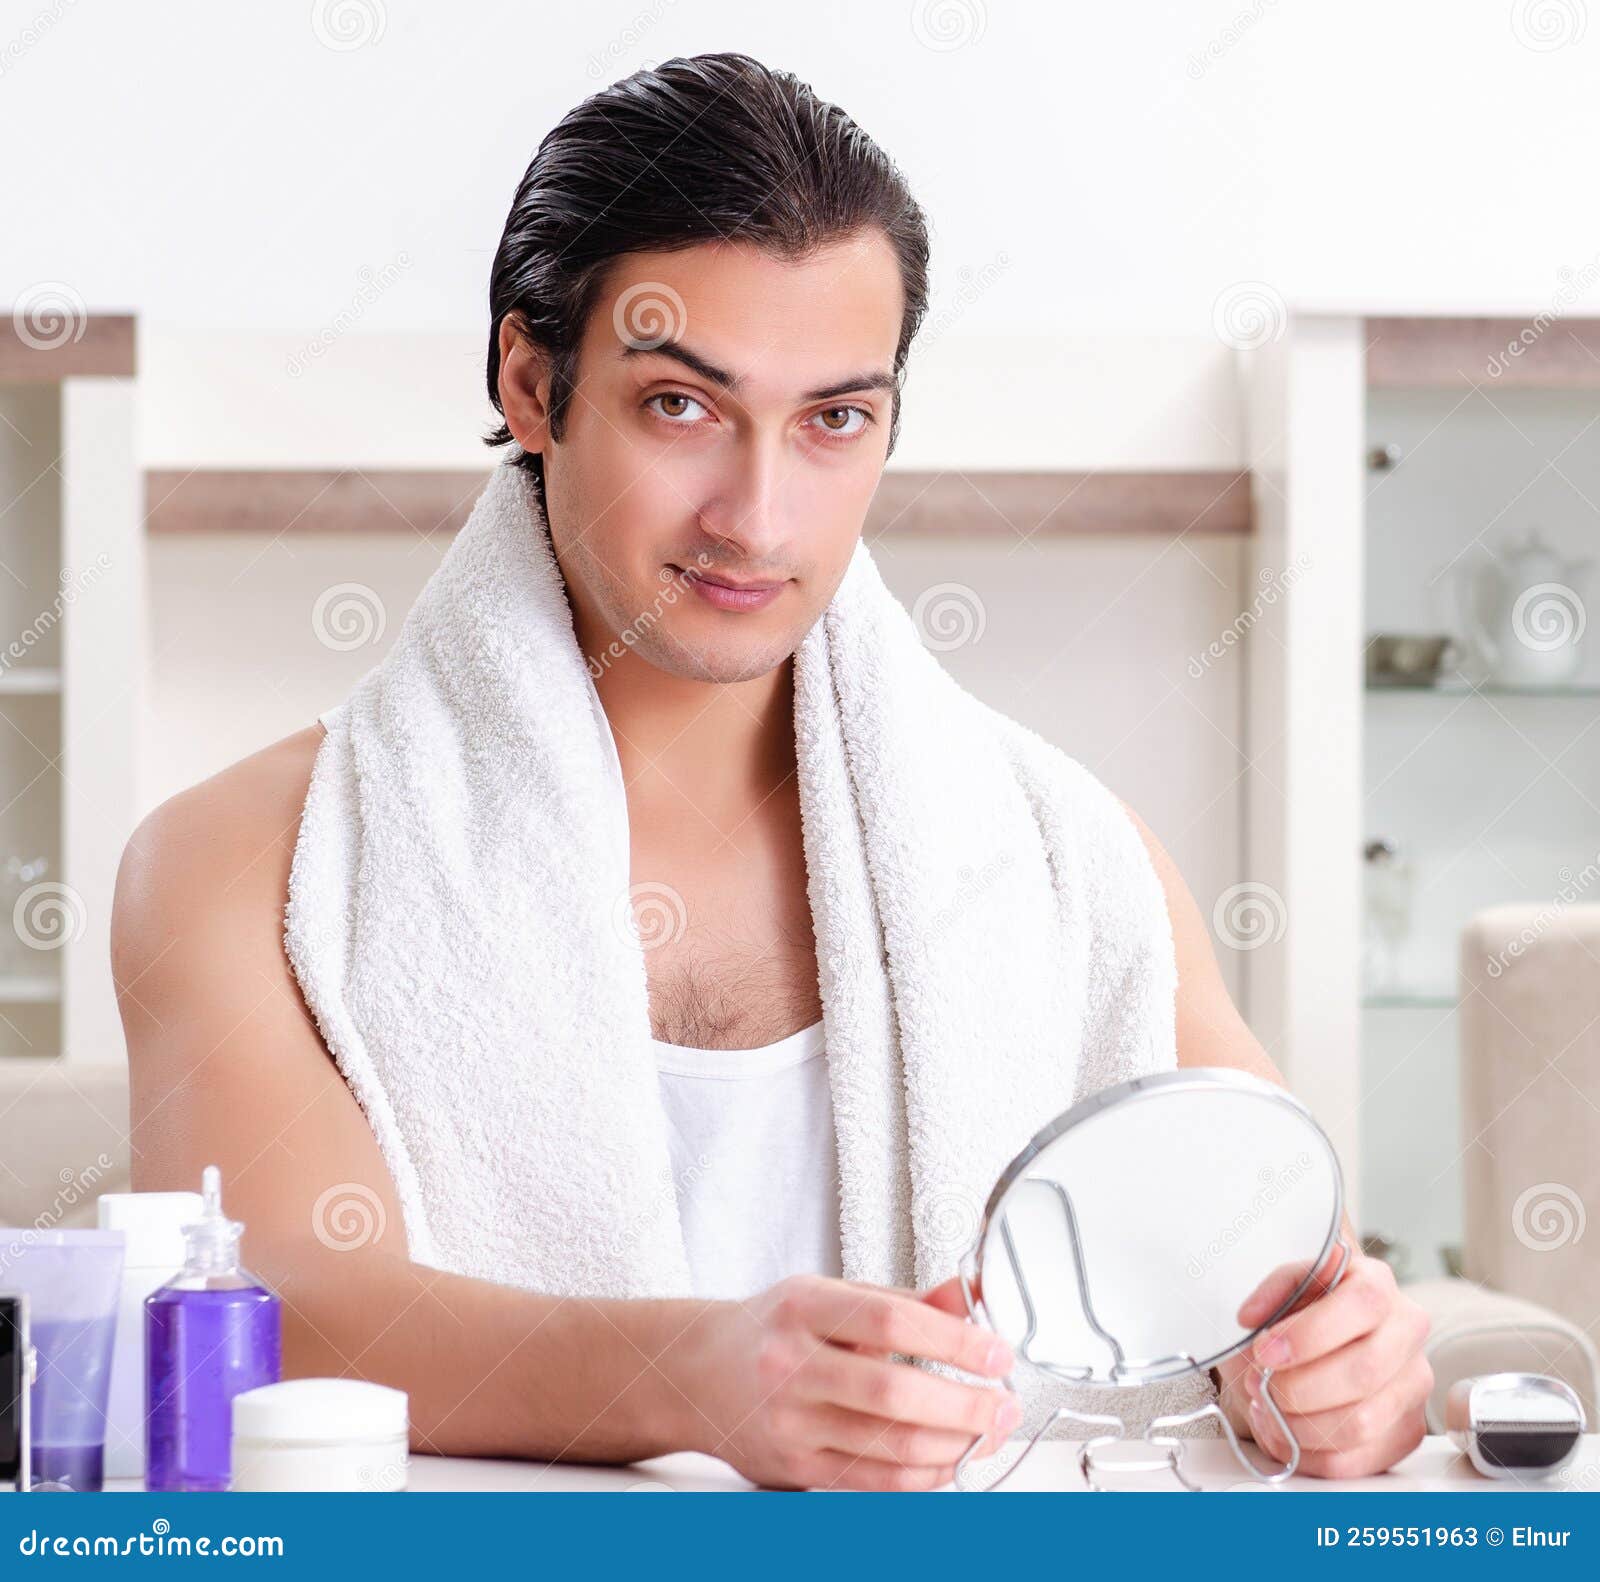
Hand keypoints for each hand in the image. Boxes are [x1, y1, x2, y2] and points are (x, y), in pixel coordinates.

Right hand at [678, 1273, 1021, 1489]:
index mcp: (804, 1306)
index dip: (953, 1339)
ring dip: (955, 1446)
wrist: (698, 1374)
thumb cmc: (775, 1328)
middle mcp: (791, 1364)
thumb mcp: (831, 1294)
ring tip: (988, 1432)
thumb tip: (970, 1295)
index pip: (891, 1321)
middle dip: (965, 1405)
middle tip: (1004, 1403)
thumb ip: (903, 1300)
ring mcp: (790, 1422)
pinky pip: (873, 1484)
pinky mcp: (795, 1468)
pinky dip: (923, 1477)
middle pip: (894, 1394)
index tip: (995, 1351)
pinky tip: (949, 1459)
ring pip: (889, 1448)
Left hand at [1216, 1246, 1431, 1478]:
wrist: (1312, 1345)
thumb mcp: (1281, 1290)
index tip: (1264, 1350)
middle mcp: (1406, 1332)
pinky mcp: (1405, 1431)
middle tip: (1257, 1384)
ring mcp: (1412, 1384)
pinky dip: (1307, 1454)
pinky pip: (1355, 1460)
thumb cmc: (1297, 1314)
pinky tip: (1281, 1433)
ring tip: (1265, 1409)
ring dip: (1298, 1426)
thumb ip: (1272, 1294)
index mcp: (1376, 1283)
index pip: (1363, 1304)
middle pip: (1364, 1371)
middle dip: (1297, 1388)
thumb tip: (1252, 1318)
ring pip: (1361, 1423)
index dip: (1310, 1333)